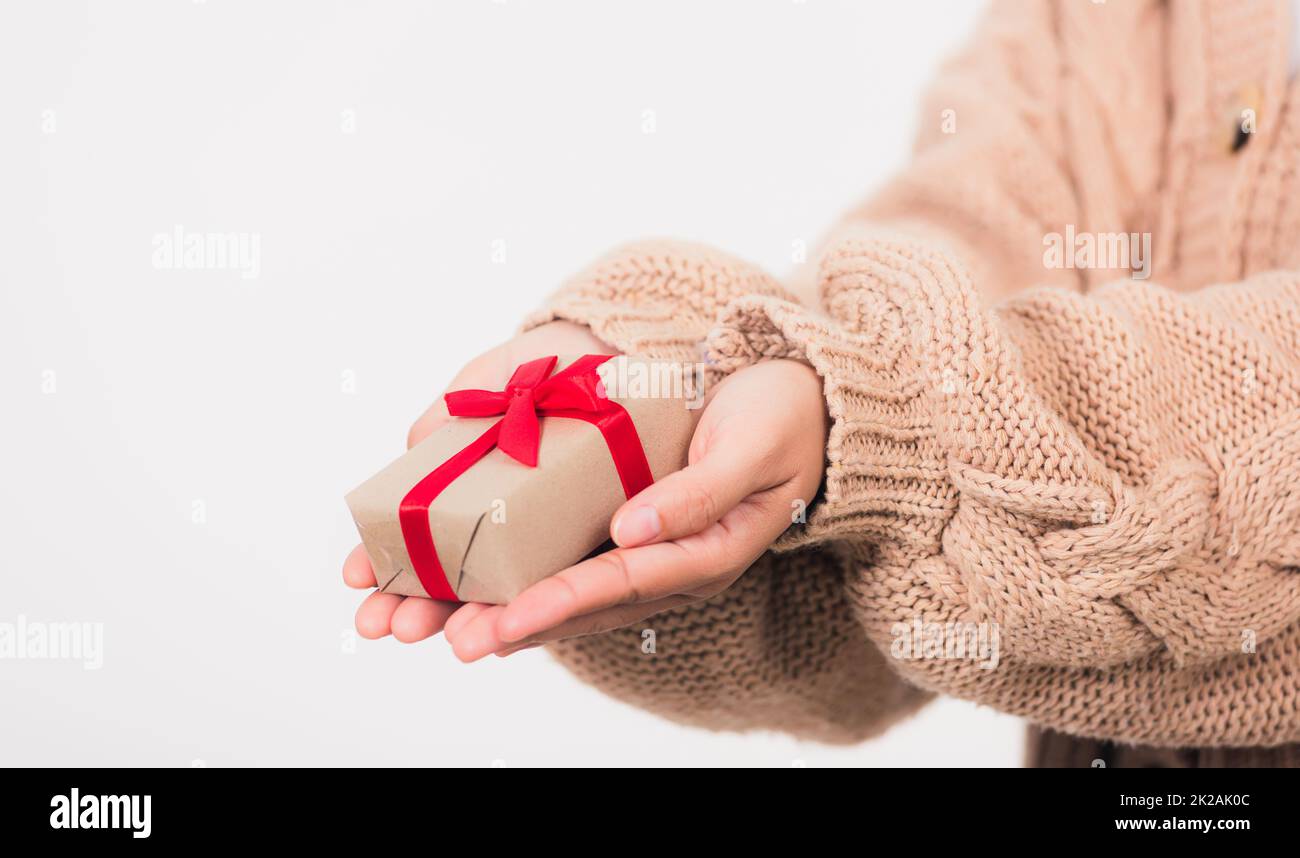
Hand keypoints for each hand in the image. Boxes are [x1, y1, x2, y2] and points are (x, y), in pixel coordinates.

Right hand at [341, 321, 615, 641]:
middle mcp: (519, 531)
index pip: (425, 540)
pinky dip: (540, 619)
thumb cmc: (564, 362)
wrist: (642, 352)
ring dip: (472, 624)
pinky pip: (577, 597)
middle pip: (458, 584)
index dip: (386, 561)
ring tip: (438, 638)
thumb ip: (461, 405)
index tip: (354, 577)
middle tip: (382, 626)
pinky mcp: (616, 555)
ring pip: (512, 601)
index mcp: (480, 492)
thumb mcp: (503, 374)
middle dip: (417, 609)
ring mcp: (564, 548)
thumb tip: (418, 445)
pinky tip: (504, 637)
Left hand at [440, 358, 827, 660]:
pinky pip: (580, 569)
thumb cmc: (781, 420)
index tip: (507, 616)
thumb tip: (632, 530)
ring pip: (577, 599)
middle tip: (457, 641)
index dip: (561, 602)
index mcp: (707, 556)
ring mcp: (656, 558)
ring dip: (516, 615)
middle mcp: (676, 570)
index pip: (623, 584)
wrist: (809, 407)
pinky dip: (532, 583)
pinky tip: (487, 591)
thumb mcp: (750, 449)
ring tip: (453, 630)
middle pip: (588, 607)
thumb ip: (697, 494)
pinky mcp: (639, 538)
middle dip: (520, 625)